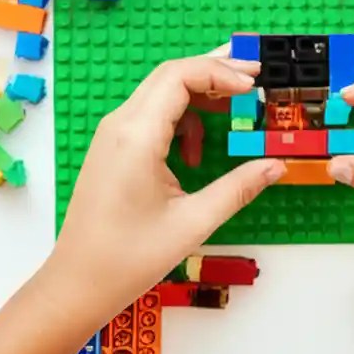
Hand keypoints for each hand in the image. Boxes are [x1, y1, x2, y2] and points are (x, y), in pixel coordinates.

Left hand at [52, 57, 284, 312]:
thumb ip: (238, 188)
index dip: (220, 73)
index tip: (254, 87)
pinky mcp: (112, 149)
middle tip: (255, 76)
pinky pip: (151, 114)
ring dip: (199, 95)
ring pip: (160, 92)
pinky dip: (181, 119)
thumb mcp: (193, 223)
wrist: (78, 283)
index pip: (180, 76)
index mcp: (137, 136)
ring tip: (235, 108)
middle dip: (214, 71)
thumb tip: (276, 165)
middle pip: (170, 75)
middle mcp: (120, 126)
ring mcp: (112, 136)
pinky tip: (198, 154)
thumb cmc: (129, 257)